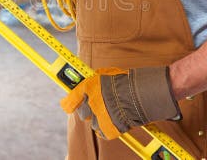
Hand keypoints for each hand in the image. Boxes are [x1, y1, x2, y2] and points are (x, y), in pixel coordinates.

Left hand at [60, 67, 181, 139]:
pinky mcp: (107, 128)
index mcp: (88, 88)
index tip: (67, 105)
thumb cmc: (127, 82)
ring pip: (92, 123)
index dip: (68, 103)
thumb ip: (96, 79)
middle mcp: (90, 103)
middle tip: (97, 109)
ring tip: (110, 114)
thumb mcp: (108, 74)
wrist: (140, 95)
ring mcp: (98, 117)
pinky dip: (106, 129)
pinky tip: (113, 123)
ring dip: (99, 120)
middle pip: (81, 113)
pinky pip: (102, 132)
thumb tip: (92, 79)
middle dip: (87, 111)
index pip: (70, 99)